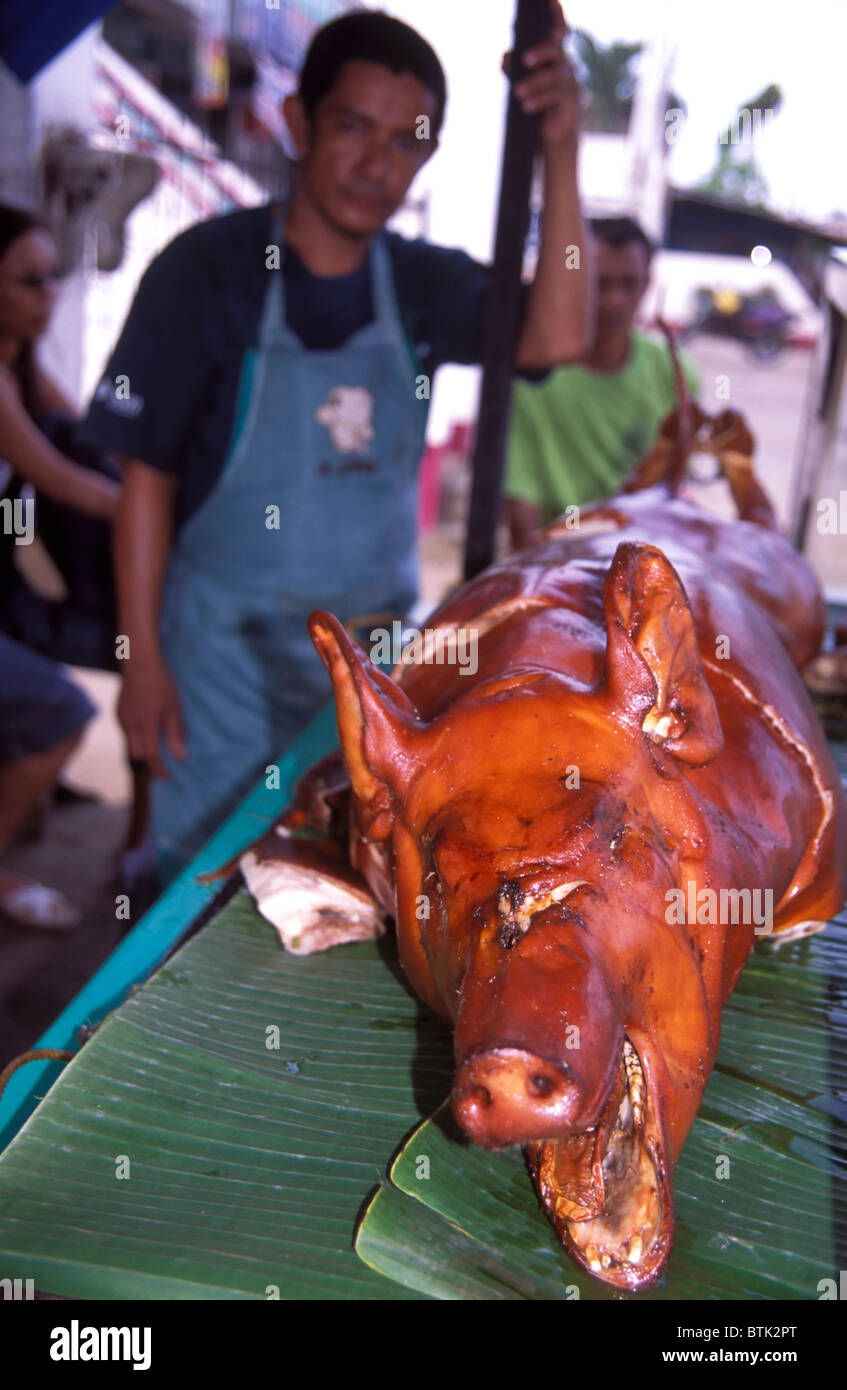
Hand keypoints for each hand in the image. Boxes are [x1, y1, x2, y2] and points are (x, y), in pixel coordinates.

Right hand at [118, 650, 185, 778]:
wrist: (139, 663)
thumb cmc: (161, 685)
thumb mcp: (174, 709)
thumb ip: (175, 734)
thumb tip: (180, 757)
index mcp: (146, 727)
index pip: (151, 757)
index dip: (159, 770)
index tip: (168, 776)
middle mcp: (130, 727)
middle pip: (137, 756)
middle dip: (149, 762)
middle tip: (163, 763)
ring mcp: (122, 720)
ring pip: (130, 745)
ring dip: (141, 749)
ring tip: (155, 746)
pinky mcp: (118, 713)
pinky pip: (126, 733)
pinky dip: (135, 737)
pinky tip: (146, 729)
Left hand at [505, 1, 580, 148]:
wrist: (552, 138)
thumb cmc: (538, 107)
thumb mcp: (523, 86)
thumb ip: (514, 70)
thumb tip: (505, 55)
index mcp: (554, 57)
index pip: (557, 30)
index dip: (555, 14)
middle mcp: (565, 66)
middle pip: (555, 50)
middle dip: (540, 52)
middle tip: (524, 60)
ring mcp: (571, 83)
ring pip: (554, 76)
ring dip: (534, 84)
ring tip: (518, 93)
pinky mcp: (573, 102)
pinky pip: (557, 97)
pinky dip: (540, 100)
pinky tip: (526, 106)